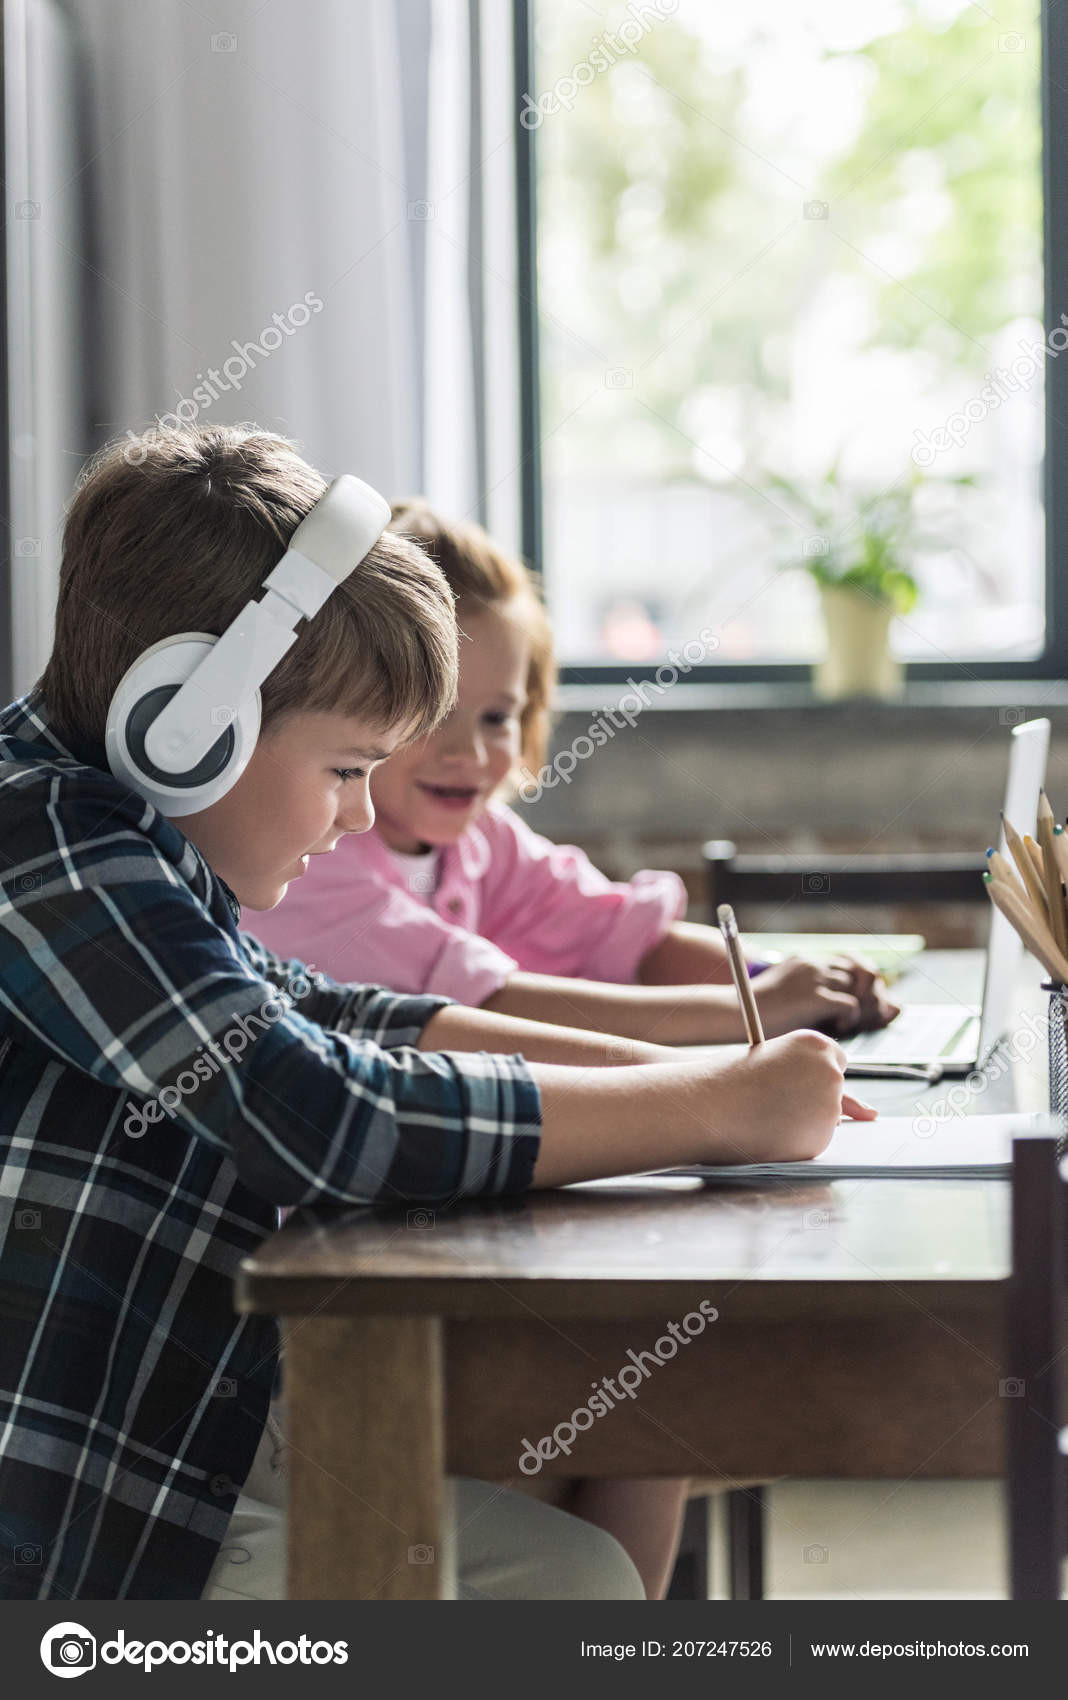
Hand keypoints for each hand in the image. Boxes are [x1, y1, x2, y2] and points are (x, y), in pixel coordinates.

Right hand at [704, 1030, 875, 1163]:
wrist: (706, 1103)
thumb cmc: (732, 1079)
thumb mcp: (775, 1064)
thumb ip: (817, 1079)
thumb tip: (870, 1114)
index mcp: (817, 1044)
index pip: (833, 1063)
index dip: (809, 1075)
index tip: (791, 1081)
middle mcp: (831, 1072)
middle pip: (833, 1093)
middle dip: (809, 1099)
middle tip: (771, 1098)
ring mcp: (828, 1105)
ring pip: (825, 1119)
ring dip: (802, 1120)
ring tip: (765, 1113)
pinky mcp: (820, 1136)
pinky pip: (813, 1141)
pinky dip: (795, 1141)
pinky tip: (768, 1130)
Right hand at [751, 956, 898, 1037]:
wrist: (735, 1013)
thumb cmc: (756, 1011)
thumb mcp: (787, 995)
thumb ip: (812, 994)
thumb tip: (840, 1003)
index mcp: (805, 961)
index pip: (847, 963)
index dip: (858, 981)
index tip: (860, 999)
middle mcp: (813, 965)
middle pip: (859, 972)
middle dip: (867, 993)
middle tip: (864, 1014)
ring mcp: (815, 979)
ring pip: (858, 988)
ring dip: (861, 1005)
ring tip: (850, 1021)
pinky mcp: (816, 997)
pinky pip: (851, 1005)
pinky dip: (851, 1017)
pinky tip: (840, 1027)